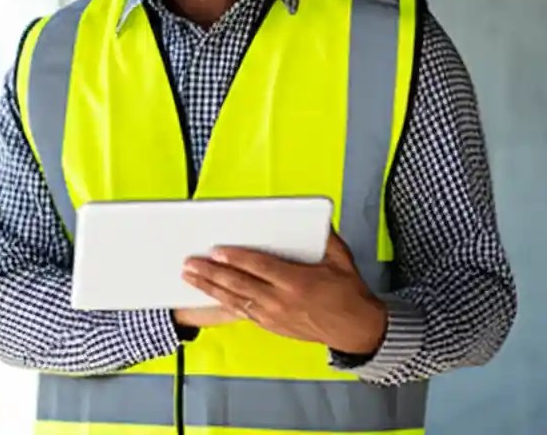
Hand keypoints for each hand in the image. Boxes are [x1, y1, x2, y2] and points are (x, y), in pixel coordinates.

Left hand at [182, 228, 387, 354]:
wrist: (356, 330)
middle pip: (239, 284)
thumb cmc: (349, 294)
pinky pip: (242, 313)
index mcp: (298, 282)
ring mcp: (274, 316)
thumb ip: (325, 237)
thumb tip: (317, 216)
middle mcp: (282, 301)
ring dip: (210, 288)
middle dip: (212, 273)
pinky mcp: (271, 325)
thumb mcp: (342, 259)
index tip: (217, 251)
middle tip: (190, 263)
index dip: (237, 258)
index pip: (260, 267)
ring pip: (235, 300)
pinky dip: (223, 303)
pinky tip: (208, 296)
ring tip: (190, 277)